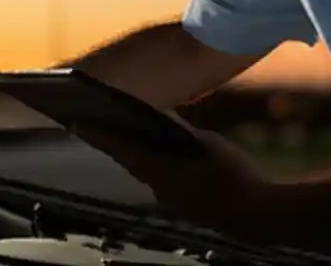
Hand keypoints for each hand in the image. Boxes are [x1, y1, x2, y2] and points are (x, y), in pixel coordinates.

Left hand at [74, 118, 267, 230]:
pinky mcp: (183, 205)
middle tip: (88, 124)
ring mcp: (169, 198)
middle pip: (125, 158)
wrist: (256, 215)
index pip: (119, 146)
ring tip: (118, 136)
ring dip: (129, 153)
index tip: (74, 121)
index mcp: (159, 168)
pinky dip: (150, 166)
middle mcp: (157, 185)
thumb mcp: (206, 143)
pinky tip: (156, 157)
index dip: (96, 132)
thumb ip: (180, 130)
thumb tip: (160, 116)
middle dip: (109, 141)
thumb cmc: (232, 174)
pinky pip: (158, 181)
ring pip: (142, 171)